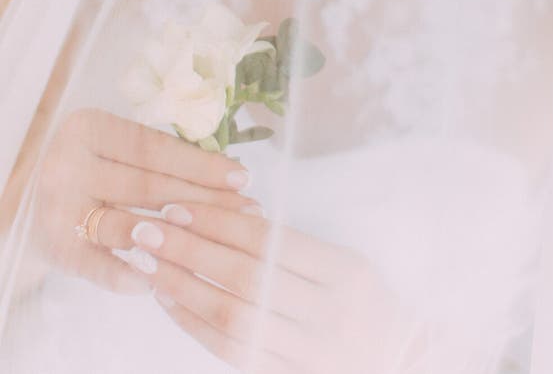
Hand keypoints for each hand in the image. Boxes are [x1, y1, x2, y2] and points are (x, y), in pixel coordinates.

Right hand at [32, 109, 258, 294]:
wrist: (33, 198)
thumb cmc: (96, 166)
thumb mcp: (121, 148)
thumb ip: (164, 156)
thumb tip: (234, 173)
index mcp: (88, 128)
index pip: (155, 148)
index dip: (202, 164)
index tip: (244, 177)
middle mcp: (66, 164)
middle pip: (148, 185)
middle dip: (203, 201)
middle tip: (248, 211)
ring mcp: (55, 208)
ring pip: (128, 224)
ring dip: (177, 238)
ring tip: (221, 244)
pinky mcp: (52, 248)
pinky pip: (99, 266)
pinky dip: (131, 274)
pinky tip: (166, 278)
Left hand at [89, 199, 419, 372]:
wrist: (395, 357)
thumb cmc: (360, 299)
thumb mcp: (342, 263)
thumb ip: (291, 246)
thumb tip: (221, 215)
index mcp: (345, 271)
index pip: (269, 241)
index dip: (219, 221)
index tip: (178, 205)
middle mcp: (331, 313)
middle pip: (246, 277)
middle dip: (190, 250)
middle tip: (147, 228)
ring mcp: (311, 353)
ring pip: (233, 318)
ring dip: (183, 288)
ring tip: (148, 263)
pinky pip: (232, 352)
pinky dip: (193, 325)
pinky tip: (168, 300)